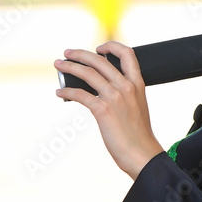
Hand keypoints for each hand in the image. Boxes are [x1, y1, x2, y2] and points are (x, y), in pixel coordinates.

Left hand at [54, 41, 163, 179]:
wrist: (142, 154)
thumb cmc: (138, 134)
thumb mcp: (137, 106)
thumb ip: (125, 93)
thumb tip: (101, 88)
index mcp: (137, 83)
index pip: (127, 53)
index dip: (110, 46)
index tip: (98, 48)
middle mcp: (126, 86)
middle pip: (100, 60)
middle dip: (80, 54)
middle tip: (67, 53)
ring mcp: (115, 97)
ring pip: (87, 73)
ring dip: (69, 67)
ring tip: (58, 65)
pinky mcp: (103, 110)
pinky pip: (80, 94)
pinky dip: (67, 92)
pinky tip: (60, 93)